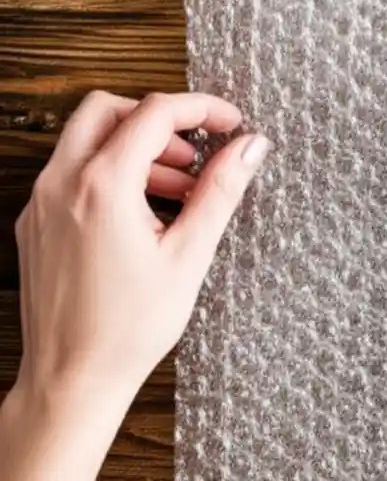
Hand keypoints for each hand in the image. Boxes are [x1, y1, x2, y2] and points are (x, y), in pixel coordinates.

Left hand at [1, 91, 269, 480]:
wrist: (72, 378)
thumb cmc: (129, 327)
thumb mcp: (190, 255)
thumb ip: (221, 190)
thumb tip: (250, 147)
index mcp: (102, 186)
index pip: (155, 113)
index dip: (201, 109)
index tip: (230, 124)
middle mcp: (61, 185)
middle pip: (108, 109)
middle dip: (158, 119)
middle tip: (196, 151)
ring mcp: (41, 203)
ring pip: (85, 140)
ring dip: (135, 147)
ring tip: (180, 190)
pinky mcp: (35, 224)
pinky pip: (71, 174)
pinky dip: (110, 173)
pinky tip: (144, 214)